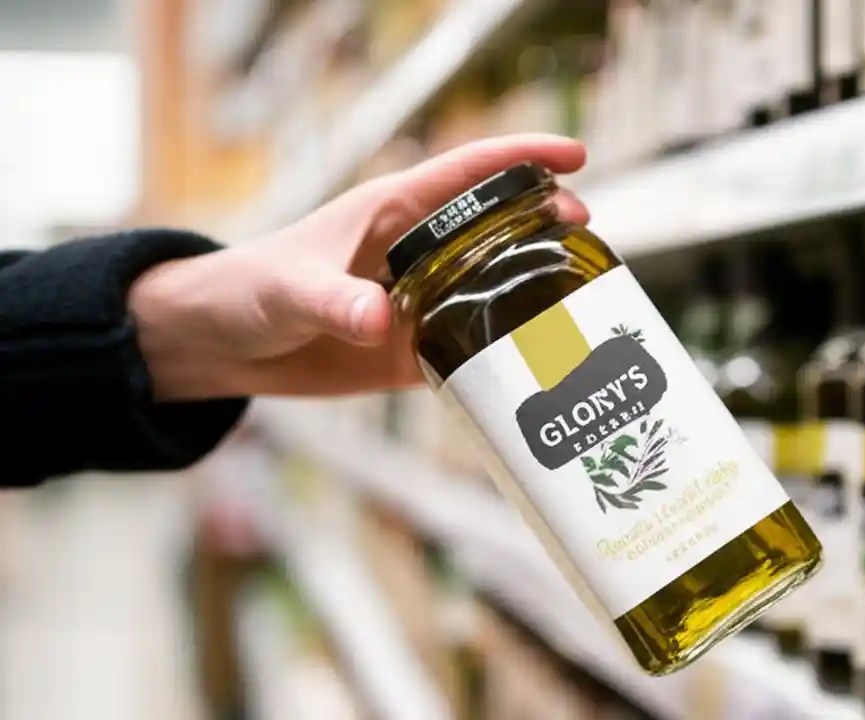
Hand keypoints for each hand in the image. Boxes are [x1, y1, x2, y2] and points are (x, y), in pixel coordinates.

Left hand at [129, 134, 588, 400]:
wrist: (220, 343)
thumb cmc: (246, 289)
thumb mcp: (289, 289)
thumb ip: (333, 300)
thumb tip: (378, 319)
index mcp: (394, 212)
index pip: (470, 172)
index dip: (524, 157)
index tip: (576, 157)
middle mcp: (417, 252)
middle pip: (498, 227)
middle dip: (547, 222)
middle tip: (589, 236)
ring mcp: (420, 301)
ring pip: (494, 287)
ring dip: (536, 292)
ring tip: (585, 303)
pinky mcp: (412, 349)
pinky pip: (471, 350)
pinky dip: (505, 357)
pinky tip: (539, 369)